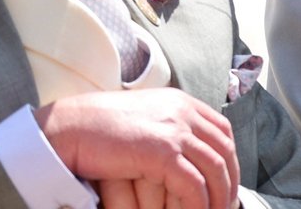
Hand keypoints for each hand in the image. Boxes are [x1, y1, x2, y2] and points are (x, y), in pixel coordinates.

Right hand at [34, 88, 239, 208]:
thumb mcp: (145, 119)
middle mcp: (184, 112)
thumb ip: (168, 127)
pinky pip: (193, 186)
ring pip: (215, 170)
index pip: (222, 130)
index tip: (227, 182)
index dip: (230, 158)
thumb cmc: (100, 127)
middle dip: (230, 181)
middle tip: (226, 207)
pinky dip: (199, 206)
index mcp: (181, 102)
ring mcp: (175, 130)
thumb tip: (186, 152)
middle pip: (225, 150)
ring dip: (219, 199)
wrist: (70, 126)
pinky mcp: (162, 153)